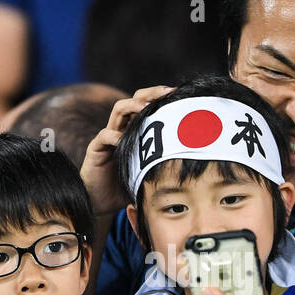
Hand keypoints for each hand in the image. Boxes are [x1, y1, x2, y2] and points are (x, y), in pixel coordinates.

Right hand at [82, 85, 172, 213]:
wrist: (102, 203)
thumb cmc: (129, 187)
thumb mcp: (153, 173)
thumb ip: (167, 164)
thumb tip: (197, 164)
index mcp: (137, 130)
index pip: (149, 105)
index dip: (162, 98)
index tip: (180, 94)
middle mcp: (123, 129)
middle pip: (135, 99)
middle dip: (151, 93)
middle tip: (167, 92)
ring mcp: (109, 137)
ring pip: (119, 110)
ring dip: (133, 105)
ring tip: (146, 107)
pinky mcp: (96, 149)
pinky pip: (104, 136)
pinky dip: (113, 136)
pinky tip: (123, 140)